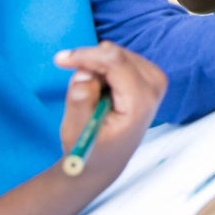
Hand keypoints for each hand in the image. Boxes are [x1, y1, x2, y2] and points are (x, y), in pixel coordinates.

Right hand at [51, 42, 167, 178]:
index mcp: (140, 101)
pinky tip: (102, 93)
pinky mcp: (149, 74)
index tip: (60, 60)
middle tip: (76, 88)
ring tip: (93, 98)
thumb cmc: (92, 149)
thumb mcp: (77, 132)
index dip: (86, 55)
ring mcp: (154, 78)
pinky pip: (117, 58)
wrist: (107, 160)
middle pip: (114, 54)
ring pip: (114, 54)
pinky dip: (102, 71)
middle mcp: (154, 85)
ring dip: (95, 70)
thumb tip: (84, 74)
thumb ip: (80, 102)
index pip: (115, 62)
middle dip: (88, 64)